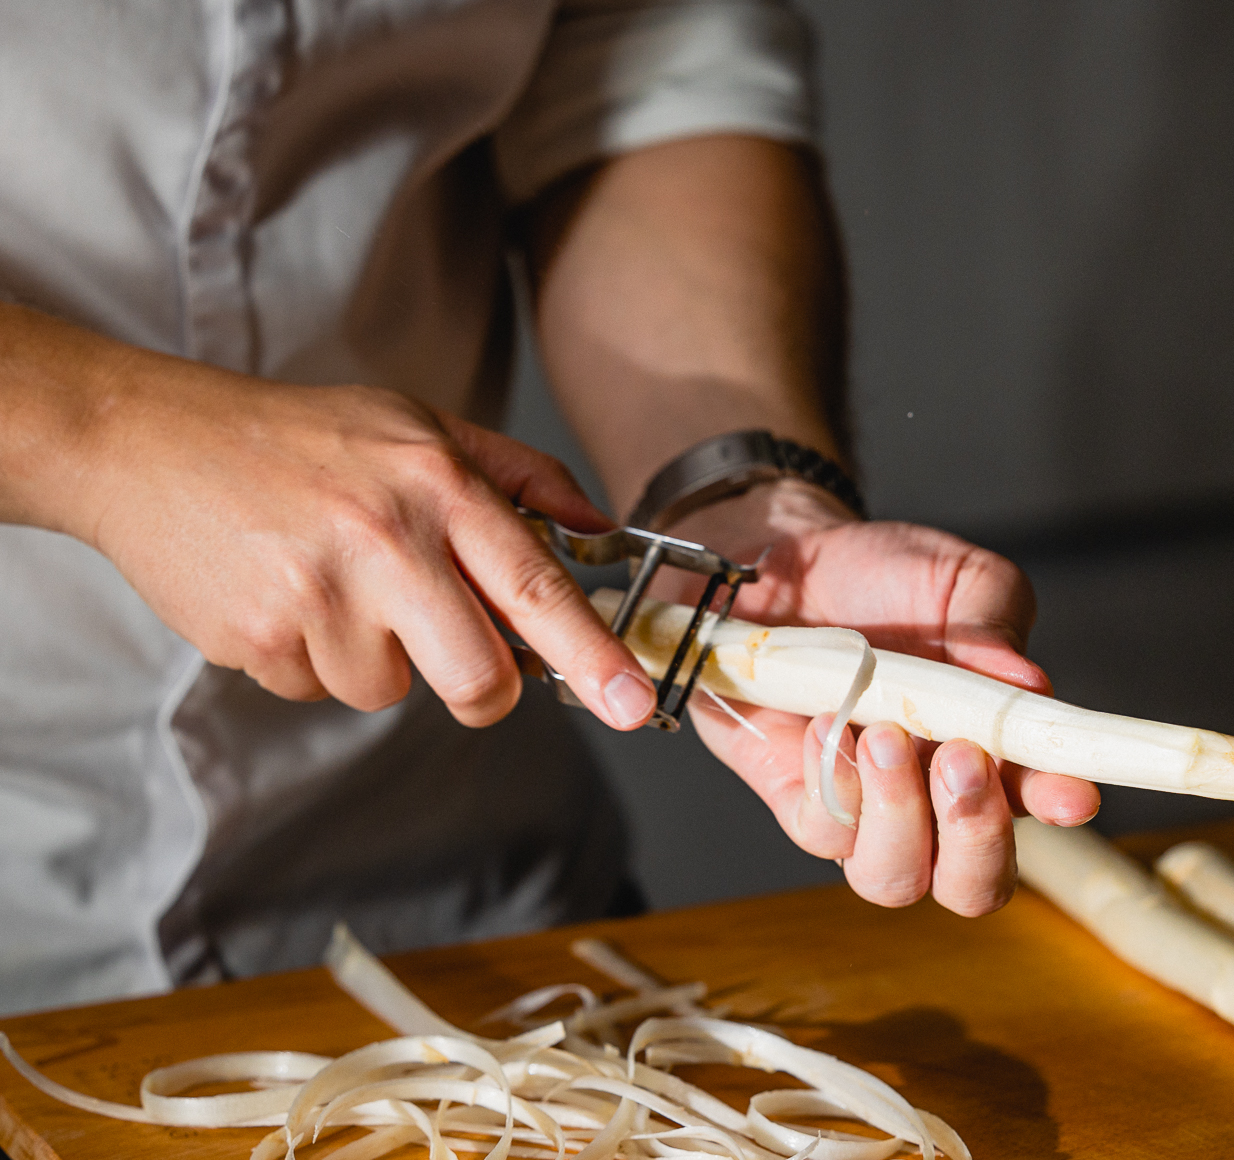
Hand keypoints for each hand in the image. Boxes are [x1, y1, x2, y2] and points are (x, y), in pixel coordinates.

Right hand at [5, 309, 658, 728]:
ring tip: (332, 583)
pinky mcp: (259, 641)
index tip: (632, 703)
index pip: (536, 587)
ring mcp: (317, 597)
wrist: (150, 442)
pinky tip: (285, 596)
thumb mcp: (418, 424)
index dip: (592, 654)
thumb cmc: (298, 436)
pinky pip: (319, 691)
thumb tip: (597, 527)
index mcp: (437, 485)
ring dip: (375, 657)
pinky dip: (312, 659)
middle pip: (478, 678)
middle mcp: (385, 542)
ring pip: (389, 691)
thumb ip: (519, 476)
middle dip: (483, 689)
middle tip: (459, 658)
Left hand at [658, 480, 1100, 916]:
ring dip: (899, 814)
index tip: (1068, 791)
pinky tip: (828, 719)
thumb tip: (1028, 685)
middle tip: (961, 760)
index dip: (1058, 807)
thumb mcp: (954, 578)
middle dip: (977, 837)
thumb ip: (995, 622)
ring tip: (885, 734)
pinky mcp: (801, 803)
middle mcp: (934, 796)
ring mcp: (866, 810)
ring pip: (893, 877)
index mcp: (994, 748)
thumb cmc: (879, 578)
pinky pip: (822, 831)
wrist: (784, 567)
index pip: (1038, 805)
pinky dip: (833, 780)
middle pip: (973, 885)